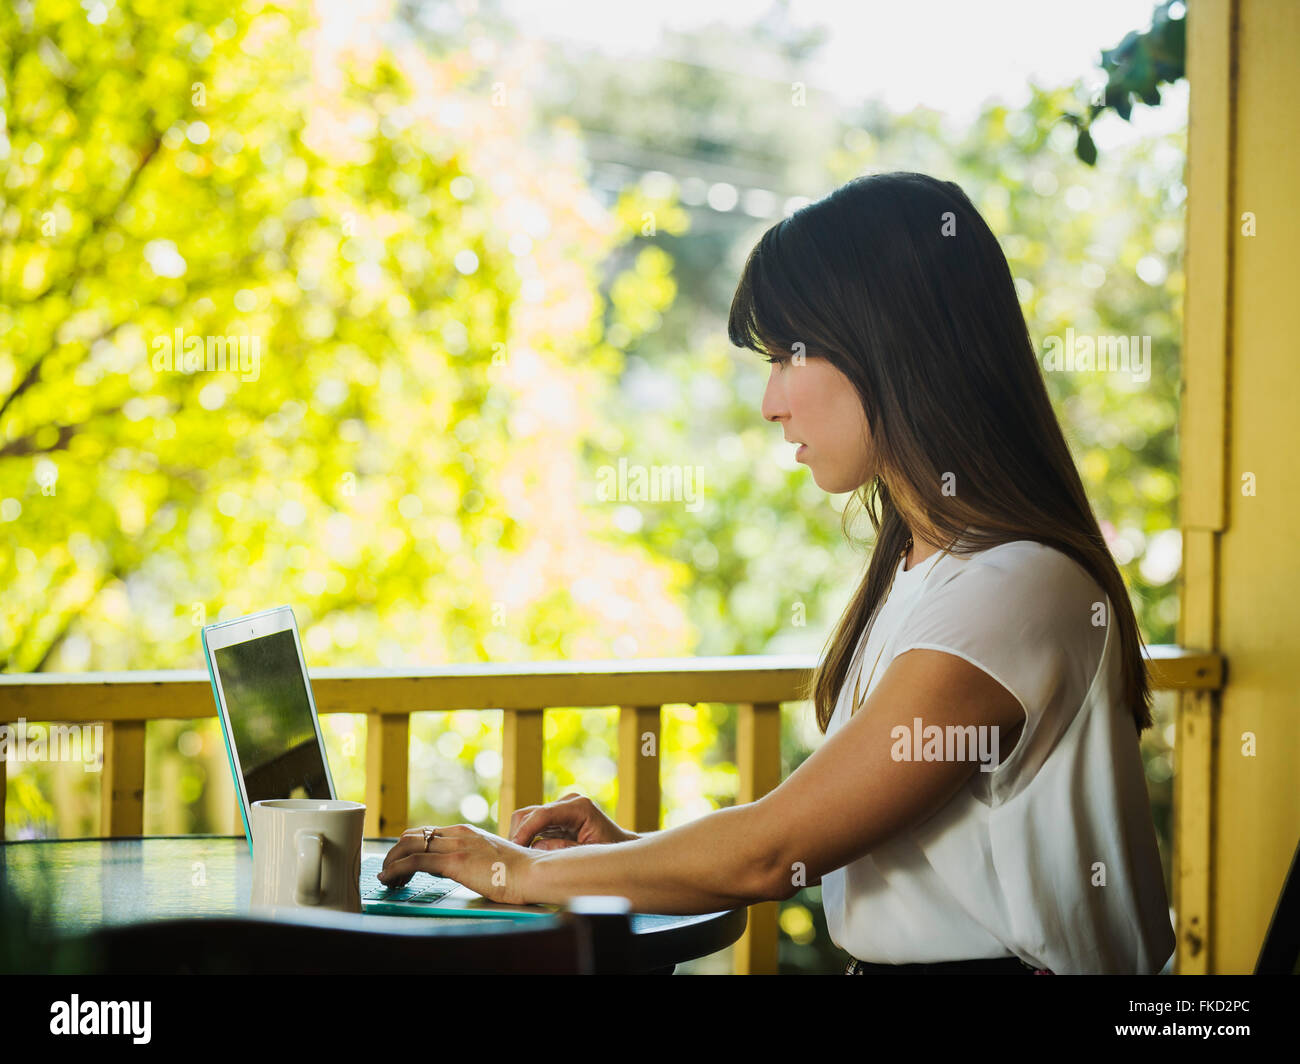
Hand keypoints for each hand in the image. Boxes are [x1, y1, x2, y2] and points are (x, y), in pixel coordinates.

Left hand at [376, 824, 535, 904]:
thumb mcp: (489, 858)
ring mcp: (455, 846)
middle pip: (412, 835)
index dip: (408, 847)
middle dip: (394, 853)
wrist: (532, 872)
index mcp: (466, 832)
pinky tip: (389, 879)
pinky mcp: (454, 861)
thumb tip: (450, 868)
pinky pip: (415, 861)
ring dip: (391, 861)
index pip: (427, 833)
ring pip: (408, 845)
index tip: (400, 864)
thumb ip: (469, 858)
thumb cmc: (516, 872)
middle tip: (389, 872)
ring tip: (386, 878)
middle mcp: (457, 834)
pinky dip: (396, 869)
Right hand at [508, 791, 637, 848]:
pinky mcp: (556, 816)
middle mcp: (568, 802)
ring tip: (522, 859)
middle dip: (519, 835)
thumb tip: (536, 847)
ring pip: (527, 818)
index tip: (514, 849)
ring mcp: (561, 807)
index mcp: (579, 807)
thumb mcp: (590, 854)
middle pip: (529, 813)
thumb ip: (563, 850)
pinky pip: (533, 825)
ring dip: (521, 838)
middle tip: (516, 860)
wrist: (621, 847)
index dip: (525, 831)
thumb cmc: (611, 852)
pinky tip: (529, 855)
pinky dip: (527, 838)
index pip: (543, 814)